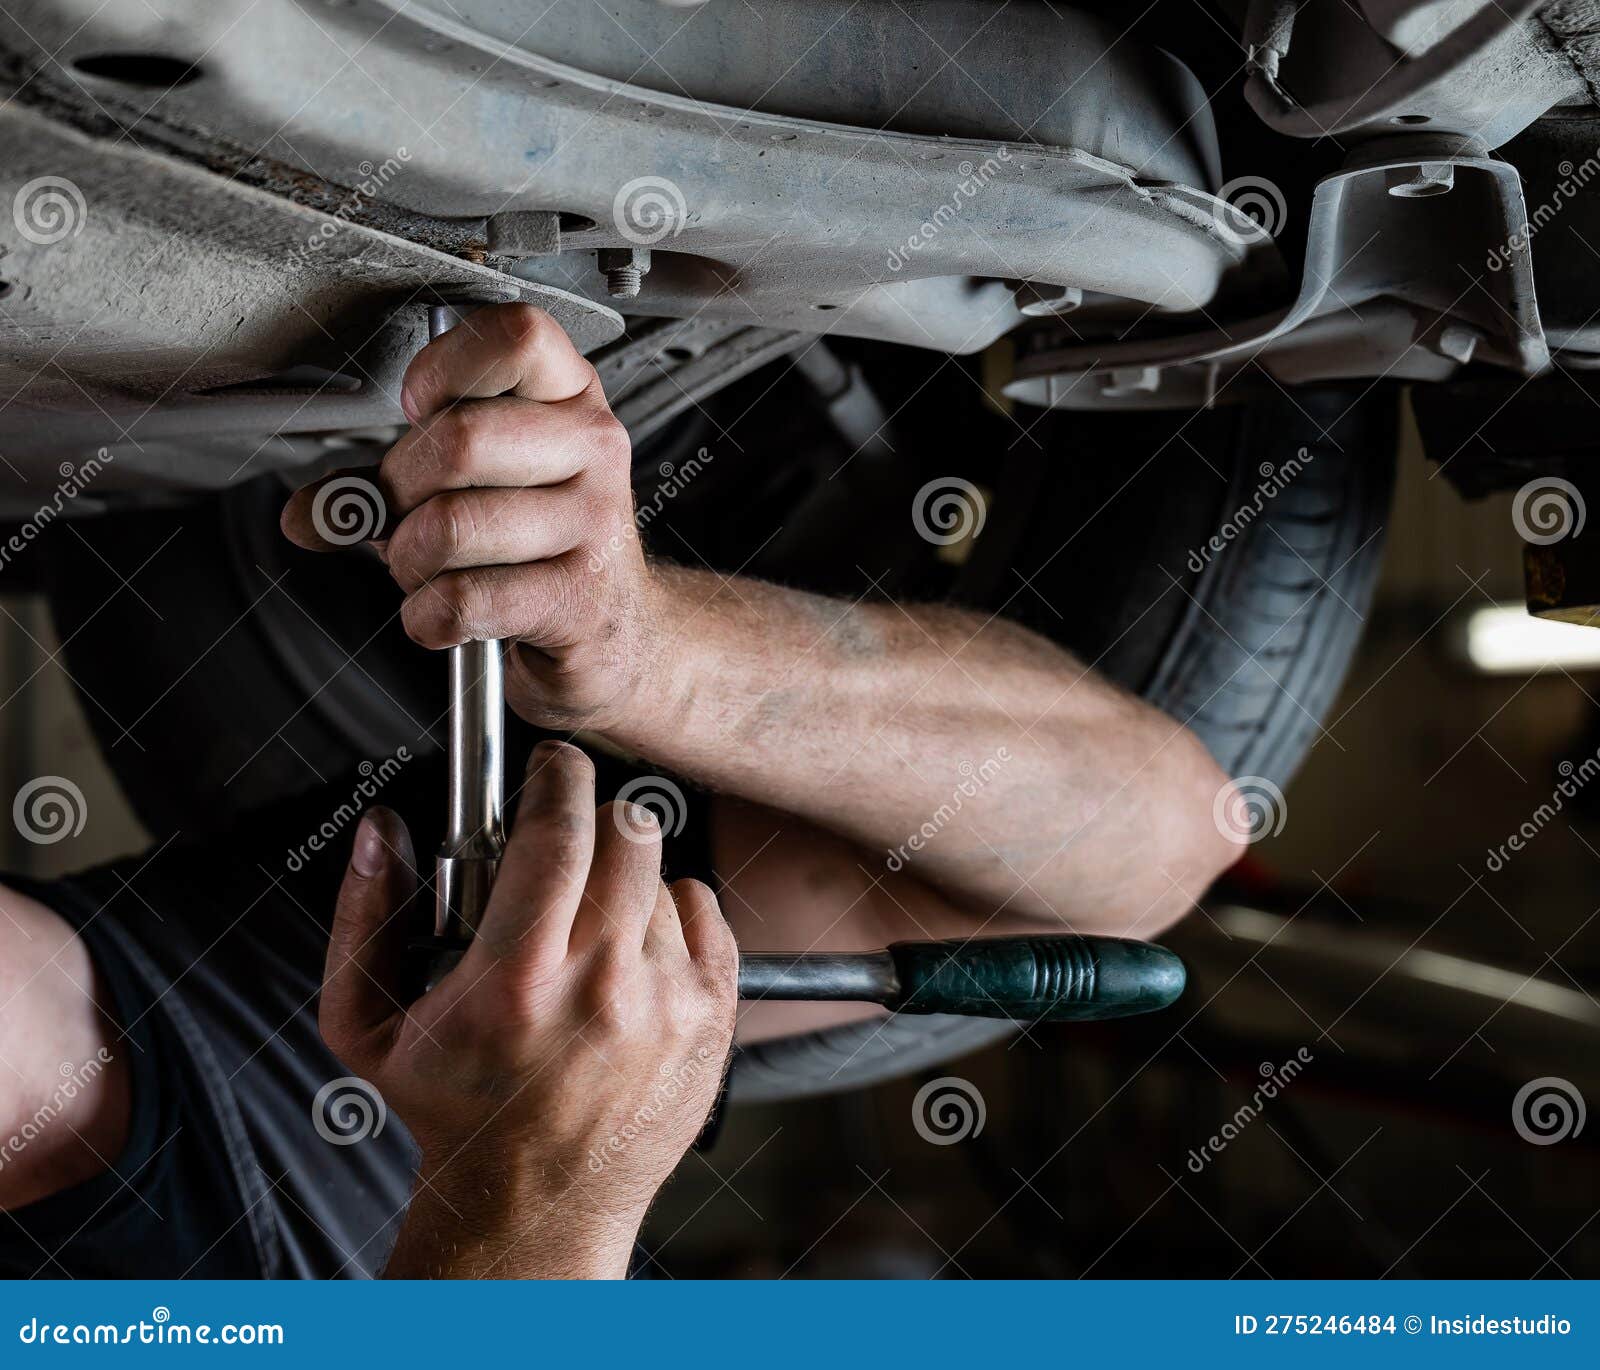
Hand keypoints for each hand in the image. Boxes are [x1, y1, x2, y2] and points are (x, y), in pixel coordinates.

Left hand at [282, 303, 664, 732]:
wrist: (617, 630)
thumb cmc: (543, 544)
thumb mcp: (482, 485)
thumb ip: (390, 484)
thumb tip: (310, 513)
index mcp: (570, 397)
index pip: (516, 337)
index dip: (445, 367)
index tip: (419, 408)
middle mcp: (592, 449)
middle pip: (459, 440)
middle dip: (399, 491)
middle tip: (403, 514)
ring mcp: (593, 523)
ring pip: (449, 527)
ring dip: (409, 561)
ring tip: (428, 568)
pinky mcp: (577, 599)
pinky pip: (461, 600)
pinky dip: (427, 616)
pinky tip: (444, 611)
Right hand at [320, 740, 737, 1279]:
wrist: (537, 1206)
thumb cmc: (452, 1112)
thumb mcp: (369, 1027)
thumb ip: (365, 917)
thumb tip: (383, 829)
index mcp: (517, 980)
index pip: (557, 829)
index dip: (555, 777)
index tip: (549, 766)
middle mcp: (603, 987)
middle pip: (626, 833)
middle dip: (592, 818)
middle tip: (564, 840)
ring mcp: (667, 1003)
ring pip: (661, 871)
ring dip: (623, 875)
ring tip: (585, 923)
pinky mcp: (710, 1018)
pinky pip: (704, 908)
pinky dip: (668, 910)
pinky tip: (628, 949)